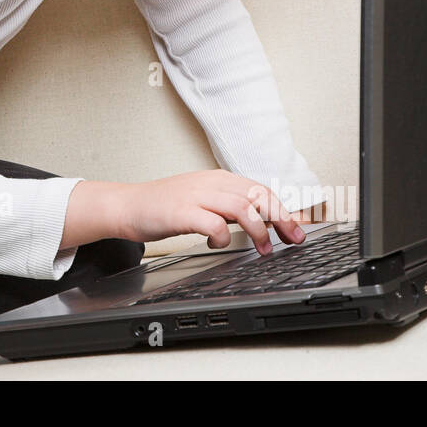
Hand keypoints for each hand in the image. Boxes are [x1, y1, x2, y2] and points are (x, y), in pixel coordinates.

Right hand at [115, 171, 306, 253]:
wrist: (128, 205)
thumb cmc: (165, 207)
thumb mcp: (202, 199)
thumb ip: (228, 206)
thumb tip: (261, 220)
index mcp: (218, 178)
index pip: (261, 189)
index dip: (284, 210)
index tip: (298, 229)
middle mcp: (210, 183)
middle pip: (258, 195)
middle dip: (282, 219)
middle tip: (292, 240)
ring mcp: (196, 195)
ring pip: (242, 207)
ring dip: (259, 230)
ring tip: (263, 248)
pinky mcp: (181, 211)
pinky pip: (213, 223)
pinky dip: (222, 237)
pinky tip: (216, 244)